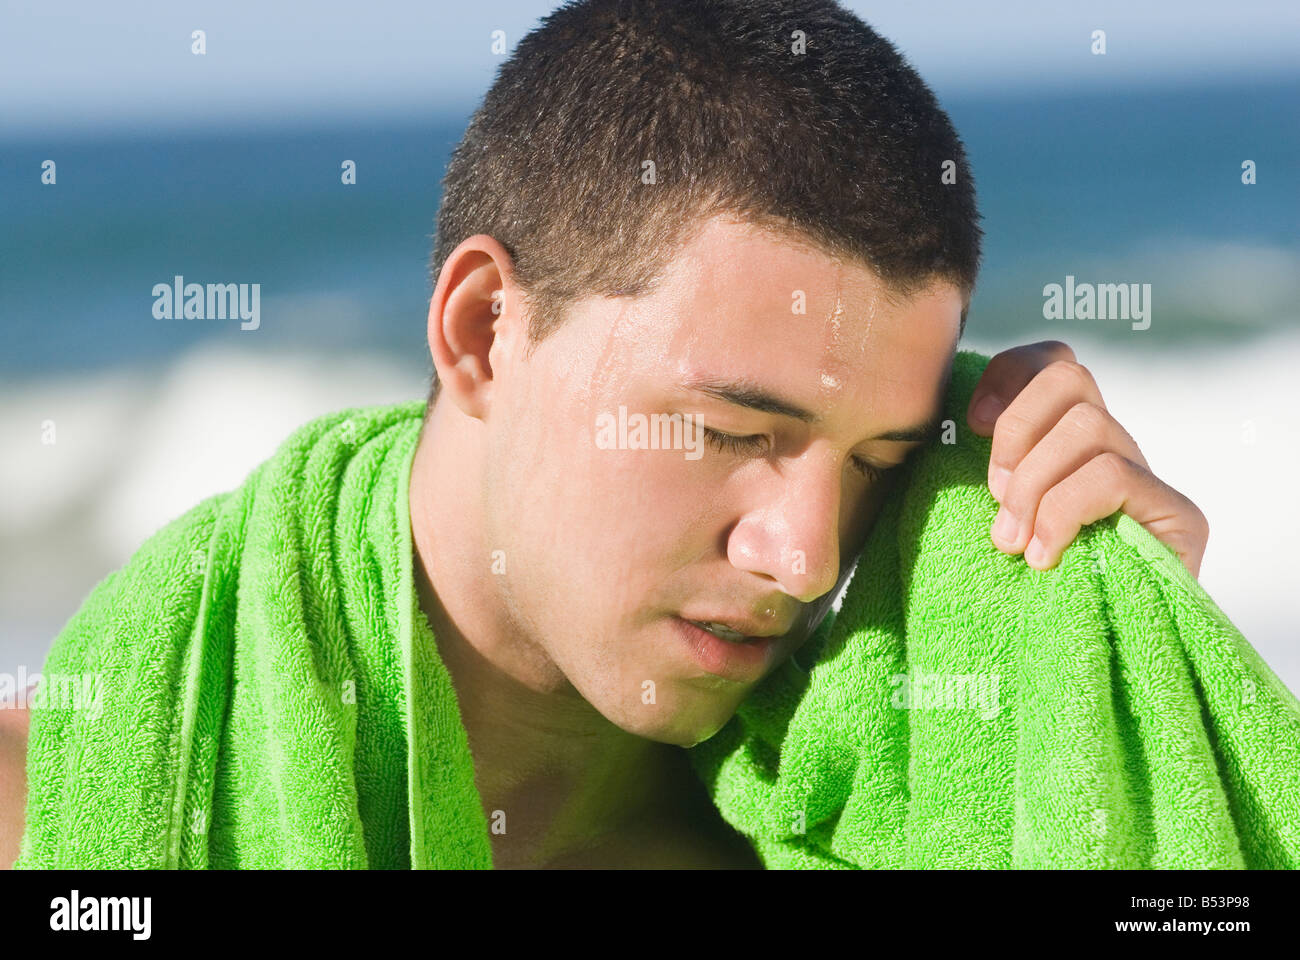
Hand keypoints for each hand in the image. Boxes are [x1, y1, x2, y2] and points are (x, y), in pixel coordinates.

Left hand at [965, 341, 1208, 579]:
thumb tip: (942, 430)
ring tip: (1014, 541)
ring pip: (1086, 425)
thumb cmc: (1022, 592)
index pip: (1053, 362)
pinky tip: (1045, 556)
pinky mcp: (1178, 516)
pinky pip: (1109, 475)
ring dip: (1033, 484)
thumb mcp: (989, 520)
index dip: (1009, 376)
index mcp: (1067, 442)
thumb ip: (980, 476)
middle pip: (1070, 377)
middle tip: (994, 495)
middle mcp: (1113, 449)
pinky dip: (1062, 512)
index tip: (971, 423)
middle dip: (1016, 430)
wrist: (1090, 662)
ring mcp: (1148, 480)